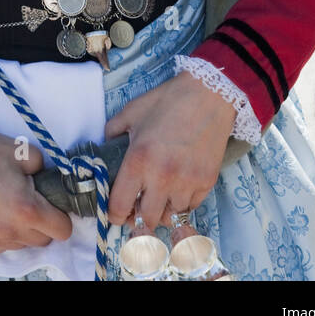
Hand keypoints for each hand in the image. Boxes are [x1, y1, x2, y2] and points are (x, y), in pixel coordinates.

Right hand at [0, 132, 72, 252]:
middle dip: (42, 224)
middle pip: (42, 241)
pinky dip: (1, 232)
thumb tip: (51, 185)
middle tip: (29, 202)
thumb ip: (46, 172)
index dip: (61, 217)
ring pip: (20, 244)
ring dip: (20, 230)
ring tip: (7, 204)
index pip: (62, 231)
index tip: (52, 206)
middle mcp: (10, 231)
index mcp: (27, 210)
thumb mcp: (27, 154)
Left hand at [104, 71, 235, 231]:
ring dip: (162, 209)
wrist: (209, 95)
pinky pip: (191, 207)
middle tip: (137, 206)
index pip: (119, 206)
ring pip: (170, 216)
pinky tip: (178, 187)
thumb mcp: (132, 112)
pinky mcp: (206, 183)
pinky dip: (182, 202)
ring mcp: (187, 183)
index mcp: (139, 160)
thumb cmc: (168, 101)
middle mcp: (162, 177)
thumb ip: (113, 133)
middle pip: (146, 220)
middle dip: (139, 216)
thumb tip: (105, 150)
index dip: (114, 215)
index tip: (115, 212)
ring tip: (159, 194)